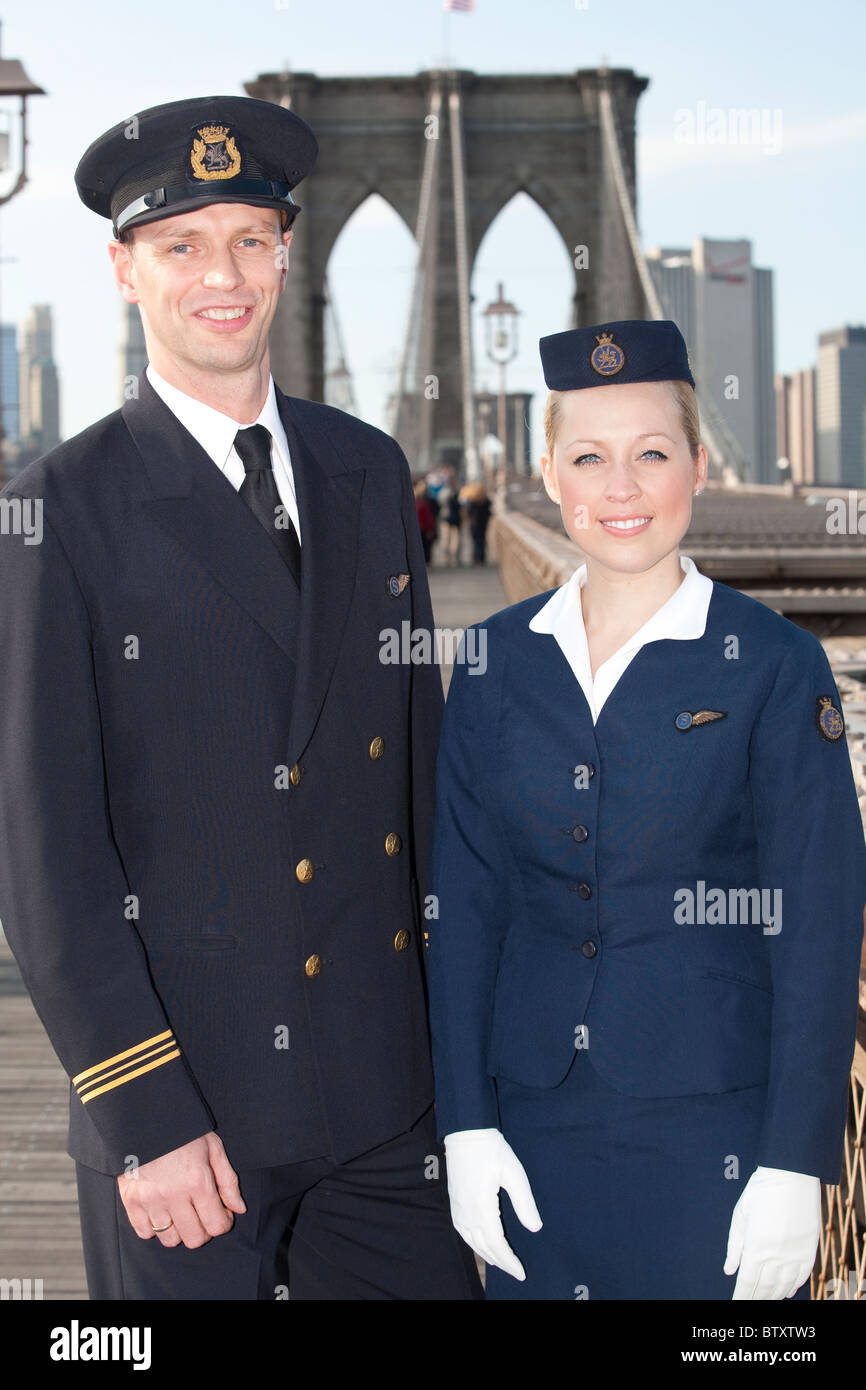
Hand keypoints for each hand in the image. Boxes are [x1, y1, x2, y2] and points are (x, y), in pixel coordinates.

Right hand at [117, 1131, 245, 1248]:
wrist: (146, 1118)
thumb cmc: (184, 1132)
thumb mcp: (213, 1148)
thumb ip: (228, 1182)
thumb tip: (239, 1210)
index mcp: (198, 1181)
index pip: (216, 1226)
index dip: (224, 1223)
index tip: (222, 1214)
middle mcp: (174, 1195)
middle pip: (194, 1239)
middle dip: (203, 1231)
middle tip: (202, 1215)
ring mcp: (150, 1200)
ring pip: (170, 1240)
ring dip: (179, 1231)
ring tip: (181, 1213)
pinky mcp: (131, 1201)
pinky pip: (145, 1233)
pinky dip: (154, 1228)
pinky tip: (161, 1211)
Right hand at [444, 1128, 541, 1280]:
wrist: (466, 1132)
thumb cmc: (492, 1150)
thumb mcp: (514, 1173)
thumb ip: (524, 1202)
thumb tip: (534, 1228)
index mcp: (482, 1206)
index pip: (496, 1243)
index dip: (509, 1260)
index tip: (521, 1272)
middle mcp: (466, 1211)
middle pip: (483, 1246)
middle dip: (500, 1262)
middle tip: (516, 1272)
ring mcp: (457, 1207)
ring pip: (471, 1241)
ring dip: (486, 1254)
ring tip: (501, 1262)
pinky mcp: (454, 1201)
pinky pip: (462, 1231)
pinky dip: (473, 1243)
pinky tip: (480, 1243)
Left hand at [724, 1165, 819, 1298]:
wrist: (792, 1176)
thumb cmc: (760, 1191)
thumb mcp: (740, 1215)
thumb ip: (734, 1246)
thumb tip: (729, 1270)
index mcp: (756, 1247)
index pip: (747, 1283)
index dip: (741, 1297)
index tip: (736, 1304)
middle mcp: (777, 1256)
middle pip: (765, 1289)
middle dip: (756, 1299)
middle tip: (748, 1305)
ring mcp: (795, 1254)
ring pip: (783, 1287)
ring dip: (773, 1297)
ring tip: (764, 1301)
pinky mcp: (809, 1250)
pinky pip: (801, 1278)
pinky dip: (792, 1288)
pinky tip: (785, 1293)